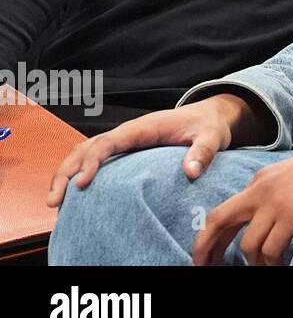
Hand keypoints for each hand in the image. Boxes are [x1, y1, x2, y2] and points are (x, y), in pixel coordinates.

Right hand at [48, 93, 262, 206]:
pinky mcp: (126, 148)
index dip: (92, 161)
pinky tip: (72, 193)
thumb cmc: (209, 126)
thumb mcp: (212, 137)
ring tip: (55, 201)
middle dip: (67, 171)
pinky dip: (78, 171)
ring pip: (85, 151)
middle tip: (55, 200)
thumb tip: (191, 171)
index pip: (109, 142)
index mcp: (144, 128)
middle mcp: (129, 132)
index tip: (82, 183)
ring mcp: (125, 139)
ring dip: (66, 172)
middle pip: (87, 147)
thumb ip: (203, 152)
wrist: (210, 116)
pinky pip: (95, 156)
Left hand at [191, 140, 292, 265]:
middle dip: (206, 248)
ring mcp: (275, 203)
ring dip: (255, 263)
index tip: (205, 255)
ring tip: (266, 267)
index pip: (223, 211)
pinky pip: (271, 250)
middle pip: (219, 221)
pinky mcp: (292, 216)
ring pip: (248, 245)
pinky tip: (281, 263)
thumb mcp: (286, 176)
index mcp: (258, 181)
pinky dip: (273, 262)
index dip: (208, 237)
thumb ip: (267, 193)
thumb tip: (254, 221)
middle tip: (204, 266)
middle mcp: (261, 190)